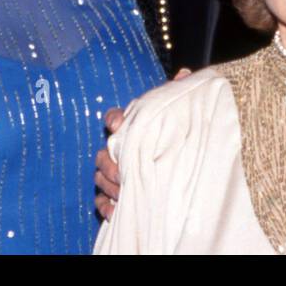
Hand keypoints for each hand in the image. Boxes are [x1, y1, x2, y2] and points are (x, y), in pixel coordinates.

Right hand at [94, 67, 191, 219]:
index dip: (115, 120)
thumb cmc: (175, 139)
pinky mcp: (114, 196)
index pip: (114, 118)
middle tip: (124, 173)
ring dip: (110, 186)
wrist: (182, 178)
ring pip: (100, 177)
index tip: (119, 125)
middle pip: (103, 154)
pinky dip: (105, 206)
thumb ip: (178, 95)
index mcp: (132, 130)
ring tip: (124, 194)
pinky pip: (100, 201)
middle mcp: (119, 151)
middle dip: (111, 164)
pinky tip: (116, 212)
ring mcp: (115, 174)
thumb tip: (185, 73)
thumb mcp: (180, 118)